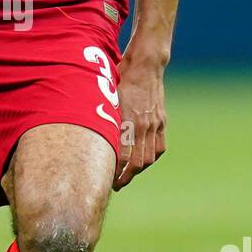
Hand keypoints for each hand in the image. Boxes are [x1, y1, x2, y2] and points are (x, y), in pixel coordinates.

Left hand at [113, 50, 166, 189]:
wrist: (145, 65)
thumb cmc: (120, 79)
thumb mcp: (107, 98)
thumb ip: (104, 119)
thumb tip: (90, 138)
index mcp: (127, 120)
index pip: (123, 156)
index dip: (115, 171)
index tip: (106, 179)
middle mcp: (142, 125)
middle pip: (138, 162)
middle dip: (126, 177)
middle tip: (115, 185)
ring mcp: (154, 124)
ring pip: (149, 157)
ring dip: (138, 170)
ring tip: (127, 176)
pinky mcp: (161, 121)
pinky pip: (159, 147)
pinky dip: (151, 158)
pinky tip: (143, 163)